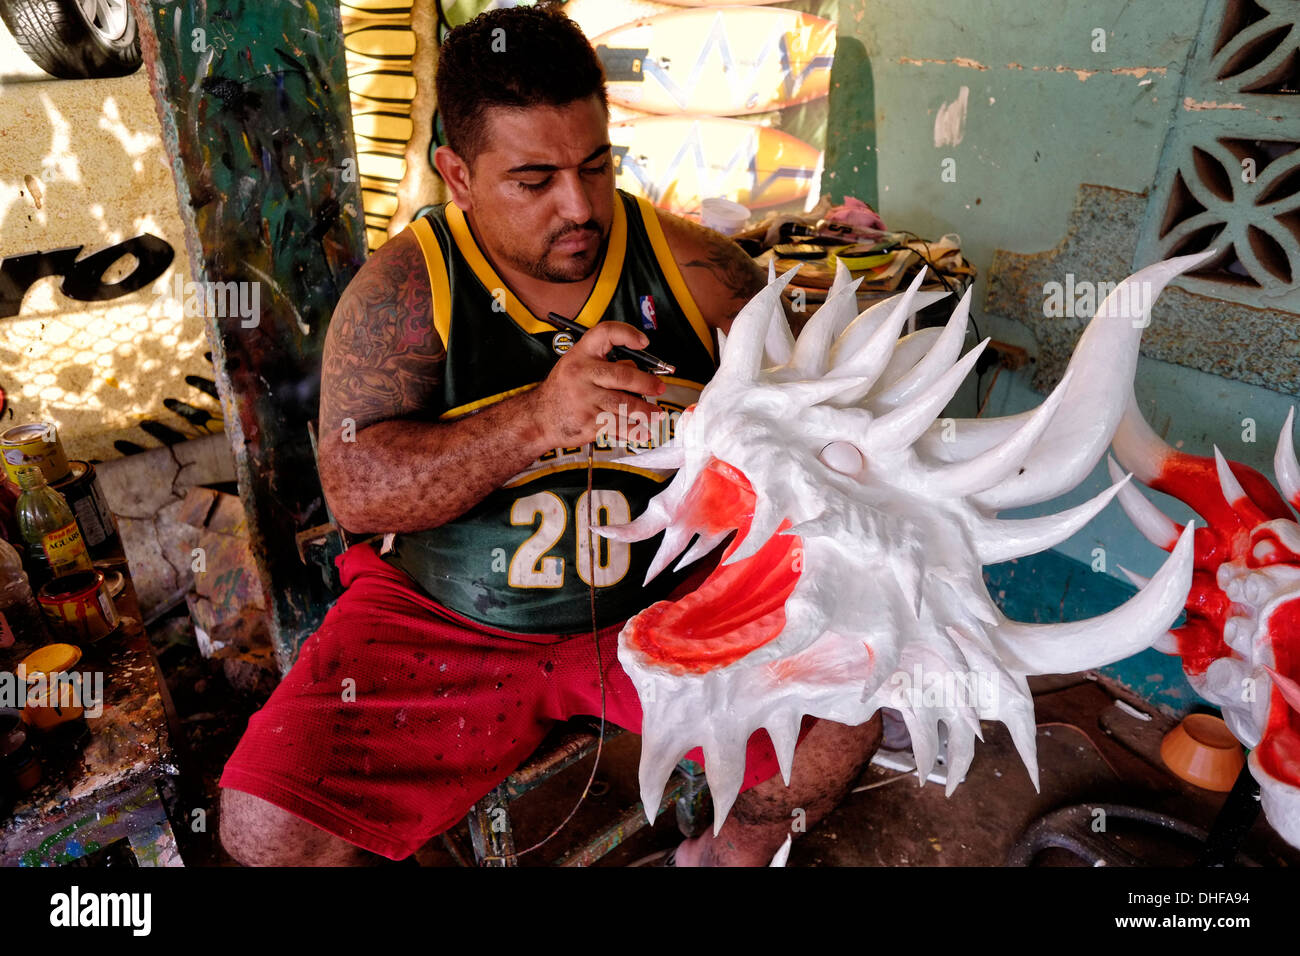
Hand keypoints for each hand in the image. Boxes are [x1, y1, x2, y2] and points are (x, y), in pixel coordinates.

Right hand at [525, 322, 666, 449]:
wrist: (539, 418)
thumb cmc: (564, 390)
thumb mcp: (578, 367)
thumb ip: (606, 365)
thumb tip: (641, 371)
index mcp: (581, 354)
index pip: (605, 332)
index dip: (627, 334)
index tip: (643, 343)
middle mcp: (581, 374)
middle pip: (622, 375)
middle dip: (646, 383)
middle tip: (659, 388)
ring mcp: (584, 399)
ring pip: (624, 404)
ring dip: (645, 410)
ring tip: (655, 414)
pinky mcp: (588, 422)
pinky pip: (618, 425)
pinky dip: (634, 430)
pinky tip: (643, 430)